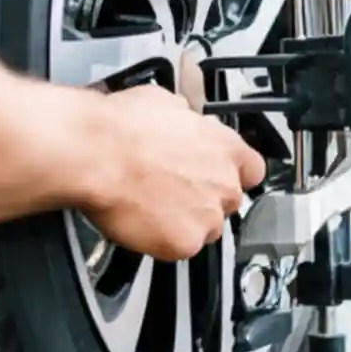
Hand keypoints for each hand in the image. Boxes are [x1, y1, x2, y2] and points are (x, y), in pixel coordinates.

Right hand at [82, 84, 264, 261]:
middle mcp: (225, 183)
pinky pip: (181, 248)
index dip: (234, 174)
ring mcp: (208, 216)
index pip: (253, 170)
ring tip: (154, 207)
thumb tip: (184, 119)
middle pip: (228, 201)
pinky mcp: (185, 243)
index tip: (219, 176)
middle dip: (205, 198)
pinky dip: (164, 241)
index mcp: (226, 147)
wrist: (97, 155)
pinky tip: (144, 223)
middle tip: (173, 191)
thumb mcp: (167, 103)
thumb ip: (188, 120)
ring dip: (187, 222)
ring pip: (207, 228)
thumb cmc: (124, 127)